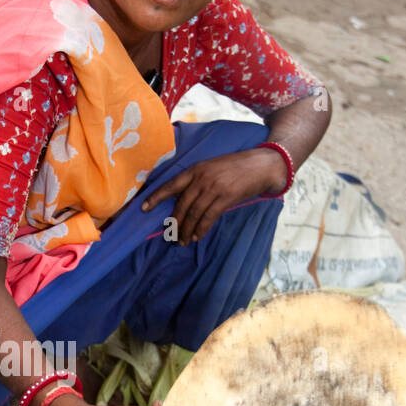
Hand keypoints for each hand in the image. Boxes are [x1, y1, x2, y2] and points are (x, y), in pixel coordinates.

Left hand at [141, 147, 285, 243]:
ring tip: (182, 241)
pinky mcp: (225, 197)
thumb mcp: (213, 168)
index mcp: (195, 169)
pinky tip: (196, 237)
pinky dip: (201, 229)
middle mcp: (201, 178)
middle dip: (175, 223)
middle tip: (171, 236)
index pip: (171, 185)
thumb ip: (198, 182)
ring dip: (186, 230)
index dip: (156, 197)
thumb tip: (184, 202)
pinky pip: (208, 217)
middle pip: (181, 204)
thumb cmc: (236, 168)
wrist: (262, 165)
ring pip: (193, 213)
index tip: (143, 208)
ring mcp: (213, 187)